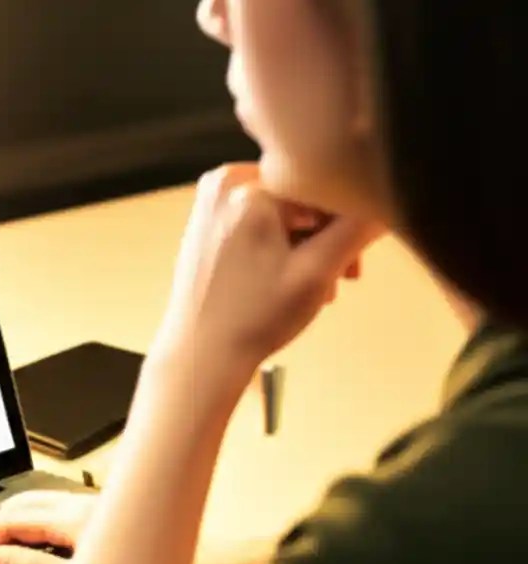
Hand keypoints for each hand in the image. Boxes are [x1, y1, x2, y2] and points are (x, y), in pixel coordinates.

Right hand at [0, 490, 268, 563]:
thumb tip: (6, 558)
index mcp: (78, 521)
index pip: (21, 516)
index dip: (0, 532)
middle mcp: (92, 506)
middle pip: (34, 500)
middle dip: (9, 515)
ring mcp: (107, 504)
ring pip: (55, 497)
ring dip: (32, 510)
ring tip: (18, 526)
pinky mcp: (121, 509)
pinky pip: (75, 502)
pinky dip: (55, 510)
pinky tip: (60, 524)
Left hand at [153, 163, 381, 371]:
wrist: (200, 355)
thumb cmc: (254, 317)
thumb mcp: (317, 271)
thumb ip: (357, 228)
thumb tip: (387, 198)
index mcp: (246, 186)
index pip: (322, 184)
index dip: (349, 219)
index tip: (354, 259)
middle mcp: (222, 183)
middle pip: (302, 197)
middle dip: (327, 236)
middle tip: (340, 277)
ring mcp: (210, 203)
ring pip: (284, 210)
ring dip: (308, 245)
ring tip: (317, 287)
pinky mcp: (206, 223)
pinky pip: (260, 221)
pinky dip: (282, 245)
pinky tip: (290, 279)